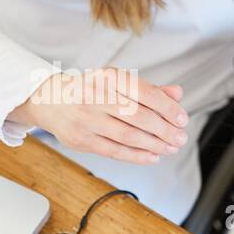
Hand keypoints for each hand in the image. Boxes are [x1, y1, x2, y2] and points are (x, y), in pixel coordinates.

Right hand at [7, 67, 187, 164]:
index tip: (182, 119)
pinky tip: (154, 156)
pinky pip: (114, 151)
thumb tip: (177, 94)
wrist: (51, 100)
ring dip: (154, 145)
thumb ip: (148, 89)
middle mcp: (95, 95)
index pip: (144, 92)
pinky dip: (137, 156)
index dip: (167, 108)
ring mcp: (86, 119)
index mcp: (107, 76)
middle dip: (164, 130)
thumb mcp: (118, 82)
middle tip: (180, 138)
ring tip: (171, 148)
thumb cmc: (92, 90)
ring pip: (127, 136)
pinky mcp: (81, 140)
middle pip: (138, 116)